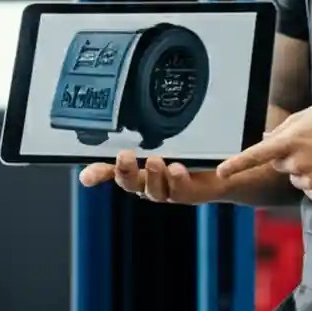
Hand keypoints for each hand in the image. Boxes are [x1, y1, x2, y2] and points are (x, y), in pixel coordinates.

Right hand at [78, 150, 229, 204]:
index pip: (113, 173)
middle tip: (125, 156)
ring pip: (154, 191)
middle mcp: (151, 183)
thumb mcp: (167, 142)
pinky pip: (181, 191)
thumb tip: (122, 116)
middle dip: (125, 172)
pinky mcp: (191, 194)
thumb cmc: (191, 155)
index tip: (86, 176)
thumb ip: (143, 135)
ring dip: (152, 176)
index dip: (99, 174)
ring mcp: (170, 191)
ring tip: (155, 161)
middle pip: (130, 184)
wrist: (225, 171)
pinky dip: (178, 180)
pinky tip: (177, 169)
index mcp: (140, 170)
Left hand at [215, 99, 311, 203]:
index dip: (237, 164)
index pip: (257, 154)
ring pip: (299, 178)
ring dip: (310, 169)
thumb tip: (267, 137)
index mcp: (294, 138)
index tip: (221, 172)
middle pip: (281, 164)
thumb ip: (289, 125)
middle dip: (292, 155)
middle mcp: (299, 161)